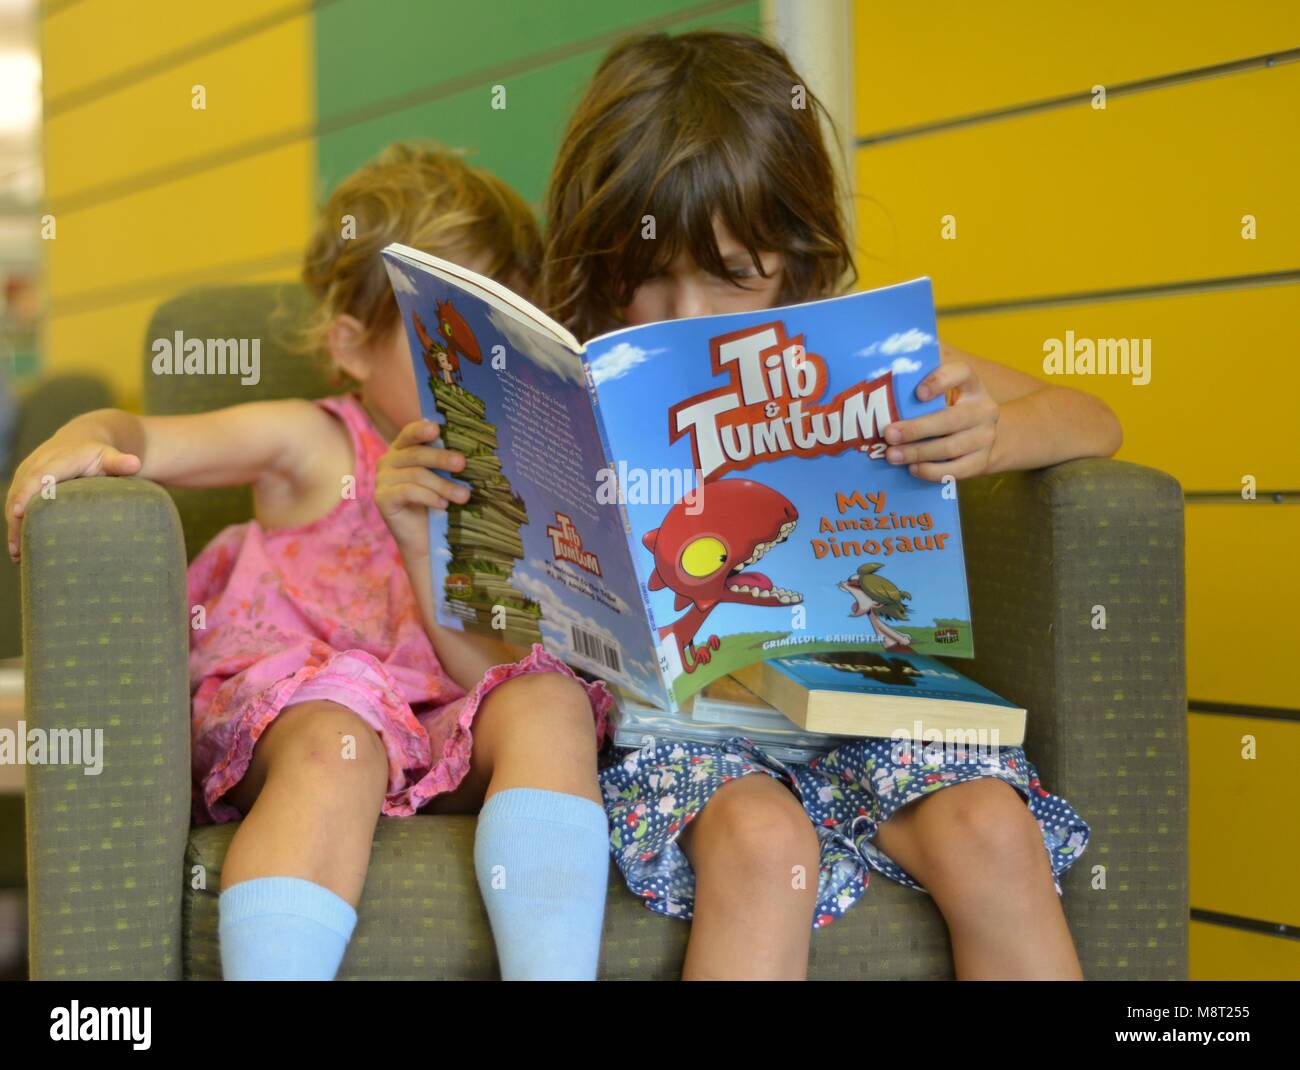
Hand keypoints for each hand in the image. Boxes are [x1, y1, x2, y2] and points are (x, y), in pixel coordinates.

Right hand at [6, 430, 141, 560]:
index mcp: (57, 460)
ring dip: (13, 527)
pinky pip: (14, 503)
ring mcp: (26, 473)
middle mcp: (36, 465)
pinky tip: (17, 549)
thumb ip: (120, 461)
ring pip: (14, 500)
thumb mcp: (109, 455)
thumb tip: (135, 463)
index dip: (27, 494)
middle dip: (16, 519)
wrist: (80, 439)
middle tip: (17, 549)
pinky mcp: (22, 482)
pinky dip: (15, 524)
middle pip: (21, 492)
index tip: (19, 513)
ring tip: (16, 555)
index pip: (39, 477)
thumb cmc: (99, 454)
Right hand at [374, 419, 469, 561]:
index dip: (422, 430)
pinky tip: (443, 504)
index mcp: (402, 449)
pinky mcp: (382, 499)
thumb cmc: (438, 503)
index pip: (410, 433)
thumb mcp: (443, 478)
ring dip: (443, 485)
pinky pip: (407, 491)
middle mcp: (388, 461)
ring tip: (463, 496)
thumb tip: (467, 452)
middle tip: (462, 464)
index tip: (437, 428)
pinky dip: (429, 497)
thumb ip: (448, 462)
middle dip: (441, 458)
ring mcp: (382, 480)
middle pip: (416, 454)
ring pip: (416, 475)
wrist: (426, 539)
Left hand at [883, 361, 998, 480]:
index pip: (961, 373)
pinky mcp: (981, 461)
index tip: (918, 393)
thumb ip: (924, 371)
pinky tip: (912, 469)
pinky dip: (932, 471)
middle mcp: (983, 409)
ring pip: (951, 448)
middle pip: (951, 419)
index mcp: (971, 384)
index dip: (940, 380)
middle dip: (917, 428)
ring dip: (918, 453)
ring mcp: (985, 437)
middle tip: (889, 434)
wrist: (982, 433)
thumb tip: (891, 352)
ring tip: (892, 455)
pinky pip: (956, 470)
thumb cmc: (950, 405)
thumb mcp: (945, 385)